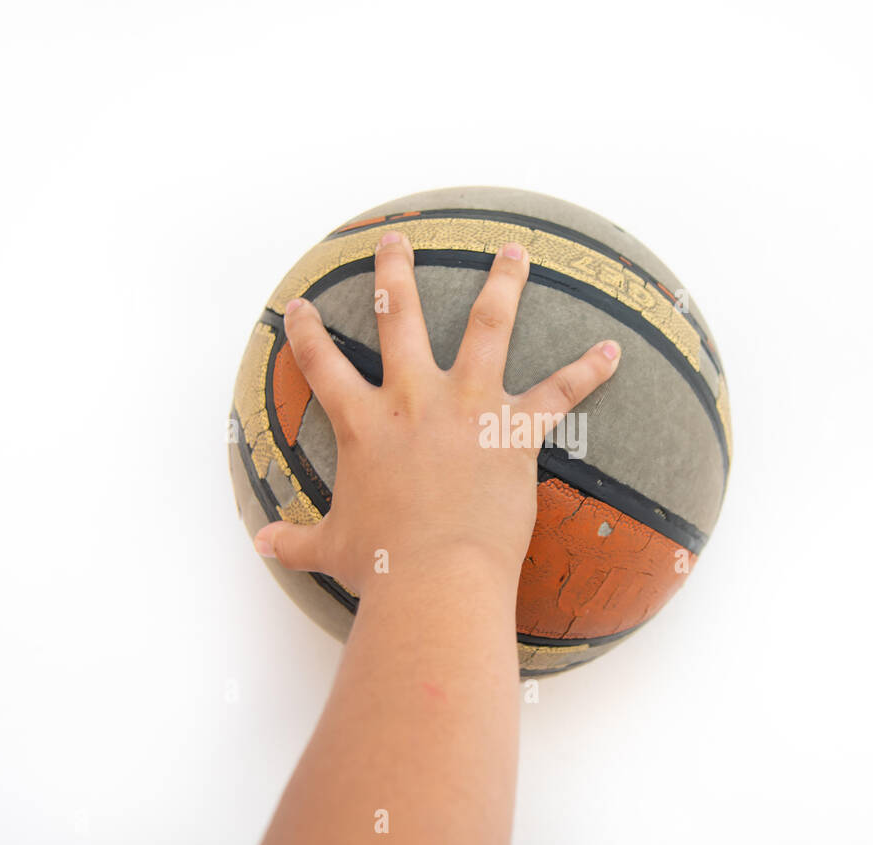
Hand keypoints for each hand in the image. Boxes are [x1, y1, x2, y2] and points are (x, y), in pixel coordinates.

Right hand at [252, 230, 620, 597]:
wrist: (437, 578)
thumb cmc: (383, 566)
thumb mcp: (330, 548)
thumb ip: (293, 540)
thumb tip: (259, 544)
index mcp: (364, 424)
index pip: (322, 364)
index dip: (305, 331)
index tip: (298, 304)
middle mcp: (413, 399)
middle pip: (400, 317)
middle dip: (395, 271)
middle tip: (397, 238)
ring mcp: (468, 406)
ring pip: (488, 325)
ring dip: (503, 283)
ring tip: (515, 250)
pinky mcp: (514, 428)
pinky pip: (561, 391)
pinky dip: (589, 371)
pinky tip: (613, 349)